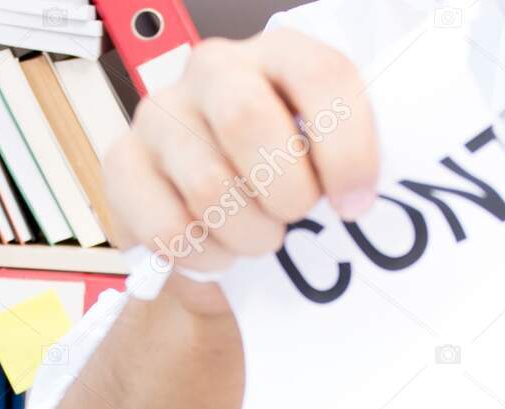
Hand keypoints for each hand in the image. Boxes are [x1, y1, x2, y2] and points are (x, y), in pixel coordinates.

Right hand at [104, 29, 380, 294]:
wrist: (225, 235)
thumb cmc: (290, 191)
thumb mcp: (334, 169)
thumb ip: (358, 169)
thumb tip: (381, 206)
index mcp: (283, 56)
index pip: (322, 77)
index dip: (346, 150)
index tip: (355, 206)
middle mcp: (216, 70)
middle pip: (247, 121)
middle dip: (286, 194)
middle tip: (298, 220)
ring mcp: (161, 112)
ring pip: (208, 185)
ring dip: (249, 236)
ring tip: (262, 242)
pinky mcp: (123, 163)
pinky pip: (166, 226)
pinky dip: (204, 257)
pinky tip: (220, 254)